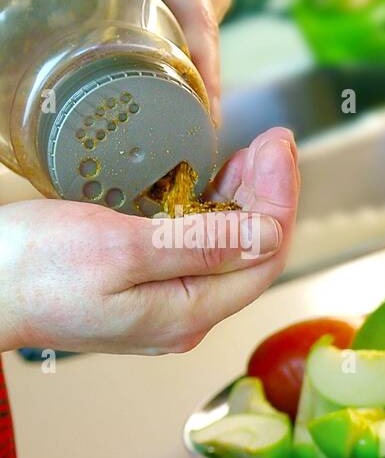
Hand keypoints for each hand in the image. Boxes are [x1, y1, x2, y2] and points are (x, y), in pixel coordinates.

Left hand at [0, 0, 229, 121]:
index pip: (204, 48)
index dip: (204, 93)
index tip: (200, 130)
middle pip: (197, 57)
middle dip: (176, 92)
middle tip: (145, 128)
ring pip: (196, 45)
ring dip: (172, 68)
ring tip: (143, 100)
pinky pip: (194, 30)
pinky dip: (175, 46)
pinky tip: (147, 55)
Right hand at [0, 128, 297, 354]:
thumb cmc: (31, 270)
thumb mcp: (121, 248)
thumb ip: (202, 246)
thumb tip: (268, 235)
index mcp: (188, 313)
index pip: (264, 256)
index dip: (279, 199)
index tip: (279, 148)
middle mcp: (185, 315)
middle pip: (251, 253)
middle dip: (268, 195)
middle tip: (271, 142)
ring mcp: (164, 302)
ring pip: (226, 248)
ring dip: (243, 200)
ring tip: (252, 154)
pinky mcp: (141, 284)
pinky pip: (194, 248)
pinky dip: (209, 211)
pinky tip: (210, 181)